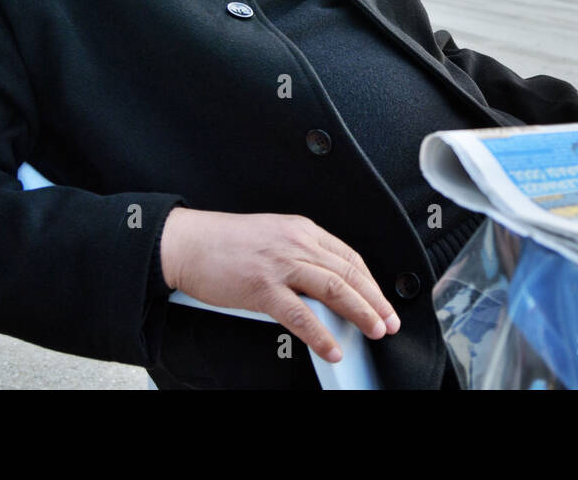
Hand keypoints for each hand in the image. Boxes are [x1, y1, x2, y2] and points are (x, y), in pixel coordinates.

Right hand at [160, 208, 399, 362]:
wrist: (187, 243)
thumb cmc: (223, 243)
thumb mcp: (272, 237)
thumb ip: (299, 255)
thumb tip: (325, 286)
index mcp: (301, 230)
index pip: (349, 257)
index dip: (371, 282)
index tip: (382, 300)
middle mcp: (296, 243)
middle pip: (349, 273)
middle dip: (375, 300)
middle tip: (390, 321)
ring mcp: (280, 265)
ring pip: (334, 289)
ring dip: (361, 312)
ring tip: (376, 330)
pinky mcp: (262, 287)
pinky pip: (300, 315)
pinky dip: (321, 334)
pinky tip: (333, 348)